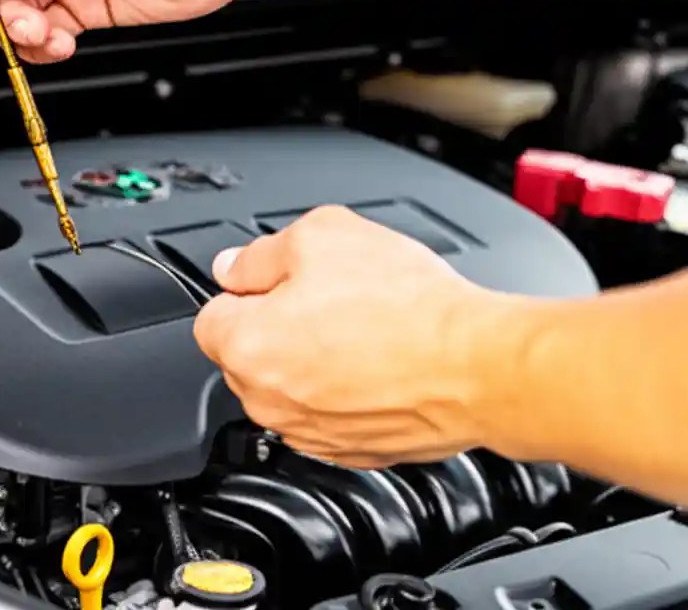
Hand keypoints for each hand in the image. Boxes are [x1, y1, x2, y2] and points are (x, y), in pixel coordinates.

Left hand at [193, 206, 534, 468]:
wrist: (476, 364)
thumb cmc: (406, 306)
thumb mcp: (322, 236)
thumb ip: (261, 253)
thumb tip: (234, 267)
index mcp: (246, 346)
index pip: (211, 315)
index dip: (248, 290)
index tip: (279, 282)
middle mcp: (268, 400)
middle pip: (248, 354)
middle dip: (277, 326)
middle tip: (330, 299)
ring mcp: (308, 432)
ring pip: (289, 387)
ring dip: (311, 361)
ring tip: (363, 330)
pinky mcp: (348, 451)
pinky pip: (328, 414)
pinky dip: (344, 393)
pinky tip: (379, 364)